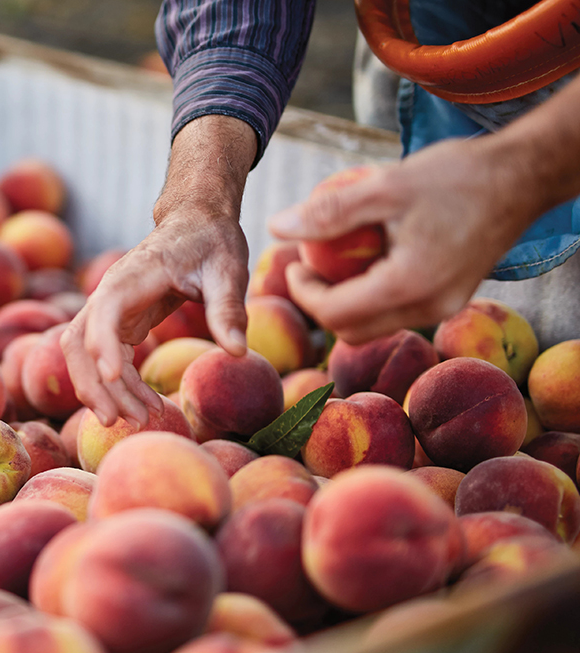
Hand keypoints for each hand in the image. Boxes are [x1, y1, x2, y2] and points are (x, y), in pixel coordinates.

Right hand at [61, 115, 257, 427]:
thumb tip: (239, 354)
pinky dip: (120, 386)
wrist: (197, 222)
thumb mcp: (227, 271)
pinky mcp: (120, 323)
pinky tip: (147, 405)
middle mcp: (110, 293)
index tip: (114, 377)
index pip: (104, 312)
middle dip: (92, 382)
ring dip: (102, 390)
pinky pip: (107, 359)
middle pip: (79, 341)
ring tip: (138, 420)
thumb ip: (228, 309)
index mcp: (132, 277)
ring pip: (85, 354)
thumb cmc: (212, 242)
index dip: (104, 345)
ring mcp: (110, 310)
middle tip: (119, 420)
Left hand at [268, 136, 541, 344]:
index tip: (294, 262)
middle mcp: (430, 309)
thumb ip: (328, 211)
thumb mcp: (384, 185)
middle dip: (320, 305)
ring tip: (333, 262)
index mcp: (411, 287)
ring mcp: (445, 308)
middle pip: (352, 331)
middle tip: (307, 266)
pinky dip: (374, 295)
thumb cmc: (456, 175)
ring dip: (346, 303)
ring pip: (376, 326)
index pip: (335, 313)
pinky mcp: (453, 299)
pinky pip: (400, 311)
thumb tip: (276, 227)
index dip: (303, 293)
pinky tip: (366, 257)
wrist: (522, 177)